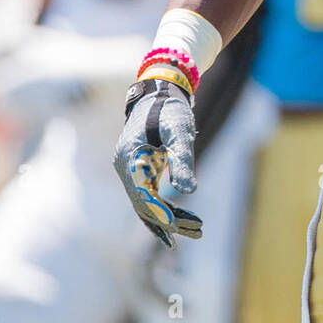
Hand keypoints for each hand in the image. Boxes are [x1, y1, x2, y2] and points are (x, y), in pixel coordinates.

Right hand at [113, 77, 201, 248]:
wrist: (159, 91)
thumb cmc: (170, 108)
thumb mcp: (179, 131)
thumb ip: (182, 158)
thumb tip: (189, 190)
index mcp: (129, 157)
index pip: (143, 195)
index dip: (161, 212)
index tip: (180, 226)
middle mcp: (124, 167)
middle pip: (143, 204)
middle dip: (169, 221)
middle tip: (198, 230)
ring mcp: (129, 170)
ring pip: (145, 204)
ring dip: (168, 219)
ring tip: (196, 230)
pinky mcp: (138, 171)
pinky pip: (148, 196)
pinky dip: (163, 210)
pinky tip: (180, 222)